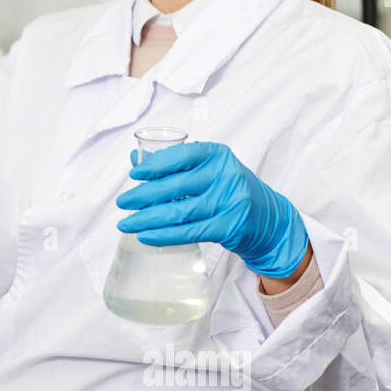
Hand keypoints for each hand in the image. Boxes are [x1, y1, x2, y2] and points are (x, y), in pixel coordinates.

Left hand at [115, 141, 309, 278]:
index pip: (183, 155)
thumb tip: (135, 157)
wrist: (268, 218)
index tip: (134, 174)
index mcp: (218, 156)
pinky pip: (190, 232)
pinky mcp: (229, 227)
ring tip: (126, 223)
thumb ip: (175, 163)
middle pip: (176, 186)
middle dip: (143, 195)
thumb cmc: (230, 190)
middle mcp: (226, 176)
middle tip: (123, 202)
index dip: (156, 164)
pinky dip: (164, 235)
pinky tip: (145, 236)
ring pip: (180, 212)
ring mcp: (230, 203)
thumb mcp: (209, 170)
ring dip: (148, 219)